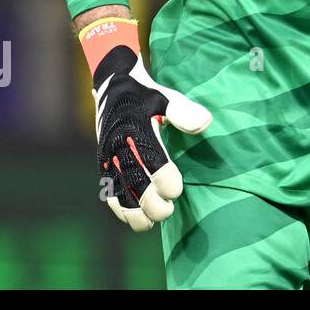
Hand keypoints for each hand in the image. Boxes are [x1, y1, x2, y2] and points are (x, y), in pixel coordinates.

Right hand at [81, 17, 211, 231]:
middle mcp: (117, 145)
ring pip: (117, 190)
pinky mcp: (104, 164)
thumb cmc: (146, 94)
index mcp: (133, 127)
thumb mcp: (164, 95)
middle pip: (132, 179)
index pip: (149, 156)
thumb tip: (205, 123)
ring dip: (132, 210)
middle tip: (167, 212)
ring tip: (151, 223)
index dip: (162, 176)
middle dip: (148, 200)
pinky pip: (109, 190)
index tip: (177, 190)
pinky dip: (120, 207)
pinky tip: (135, 219)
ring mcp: (108, 156)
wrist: (112, 85)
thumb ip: (183, 110)